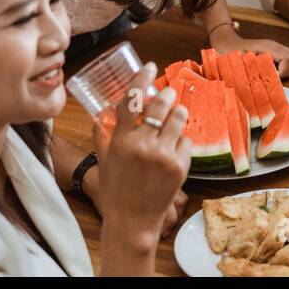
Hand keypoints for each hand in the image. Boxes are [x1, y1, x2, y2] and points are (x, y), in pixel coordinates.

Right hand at [96, 63, 190, 252]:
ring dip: (177, 114)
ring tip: (174, 117)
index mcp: (121, 140)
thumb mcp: (104, 161)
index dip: (142, 78)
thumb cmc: (115, 191)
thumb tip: (101, 114)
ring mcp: (163, 155)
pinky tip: (173, 148)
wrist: (132, 222)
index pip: (132, 99)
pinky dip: (181, 141)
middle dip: (166, 95)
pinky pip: (186, 141)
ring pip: (178, 118)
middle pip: (160, 104)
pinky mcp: (180, 166)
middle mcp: (142, 145)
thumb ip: (103, 135)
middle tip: (167, 94)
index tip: (150, 66)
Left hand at [210, 26, 288, 78]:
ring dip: (286, 70)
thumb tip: (266, 79)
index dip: (284, 72)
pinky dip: (282, 68)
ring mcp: (275, 47)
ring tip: (273, 76)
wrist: (225, 41)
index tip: (272, 78)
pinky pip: (285, 60)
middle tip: (275, 79)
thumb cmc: (229, 51)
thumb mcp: (240, 62)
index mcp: (268, 46)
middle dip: (288, 71)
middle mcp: (275, 45)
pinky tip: (269, 73)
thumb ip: (253, 69)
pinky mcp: (273, 51)